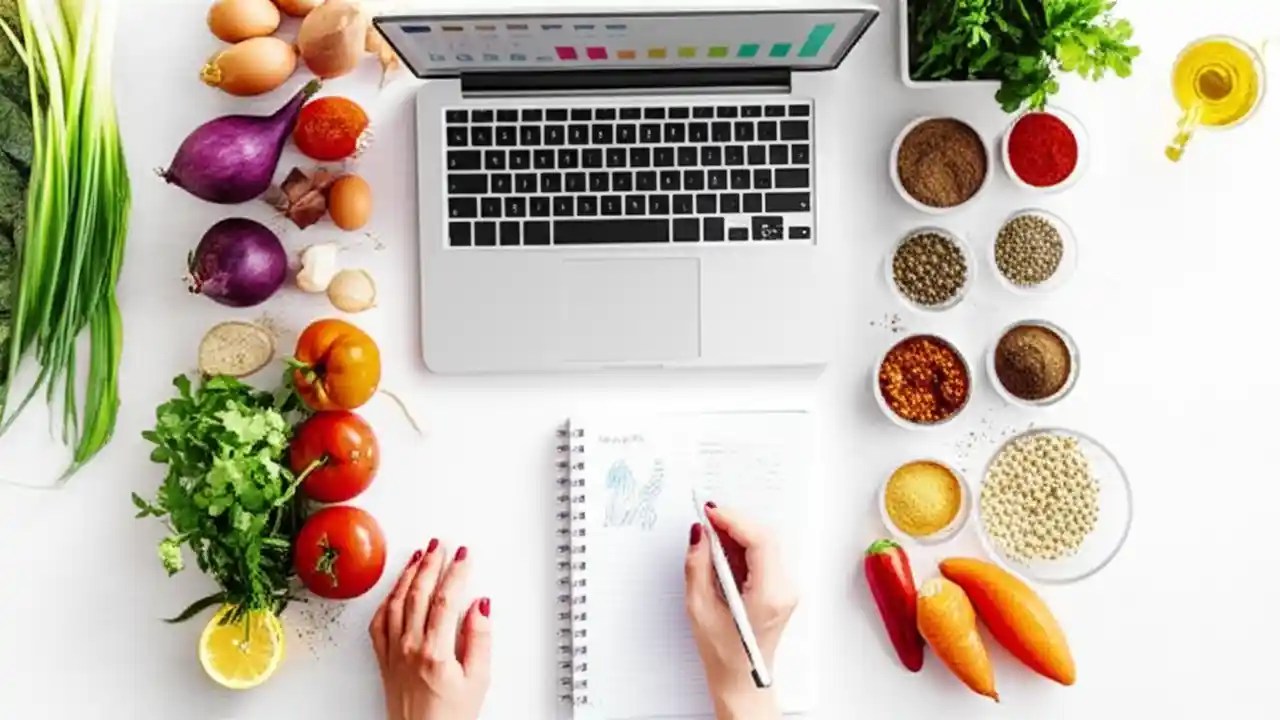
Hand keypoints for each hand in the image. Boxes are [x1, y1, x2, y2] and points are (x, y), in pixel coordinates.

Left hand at [370, 541, 491, 719]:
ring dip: (407, 575)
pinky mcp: (384, 660)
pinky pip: (379, 622)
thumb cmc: (451, 717)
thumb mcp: (478, 680)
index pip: (445, 600)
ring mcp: (393, 653)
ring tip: (418, 556)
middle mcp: (409, 649)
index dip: (455, 572)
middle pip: (418, 594)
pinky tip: (395, 589)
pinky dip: (387, 600)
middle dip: (430, 564)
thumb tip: (480, 606)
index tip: (464, 555)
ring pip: (396, 603)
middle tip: (440, 545)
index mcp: (435, 652)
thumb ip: (480, 639)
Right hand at [684, 504, 796, 719]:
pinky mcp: (780, 588)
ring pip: (766, 543)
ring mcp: (786, 588)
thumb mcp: (699, 608)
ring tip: (711, 537)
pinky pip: (765, 555)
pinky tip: (723, 551)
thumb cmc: (723, 654)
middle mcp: (784, 589)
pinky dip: (743, 546)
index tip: (711, 512)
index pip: (760, 541)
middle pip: (766, 538)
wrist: (742, 679)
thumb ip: (698, 566)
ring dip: (739, 533)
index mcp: (769, 595)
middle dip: (735, 522)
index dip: (734, 520)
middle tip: (708, 519)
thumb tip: (699, 534)